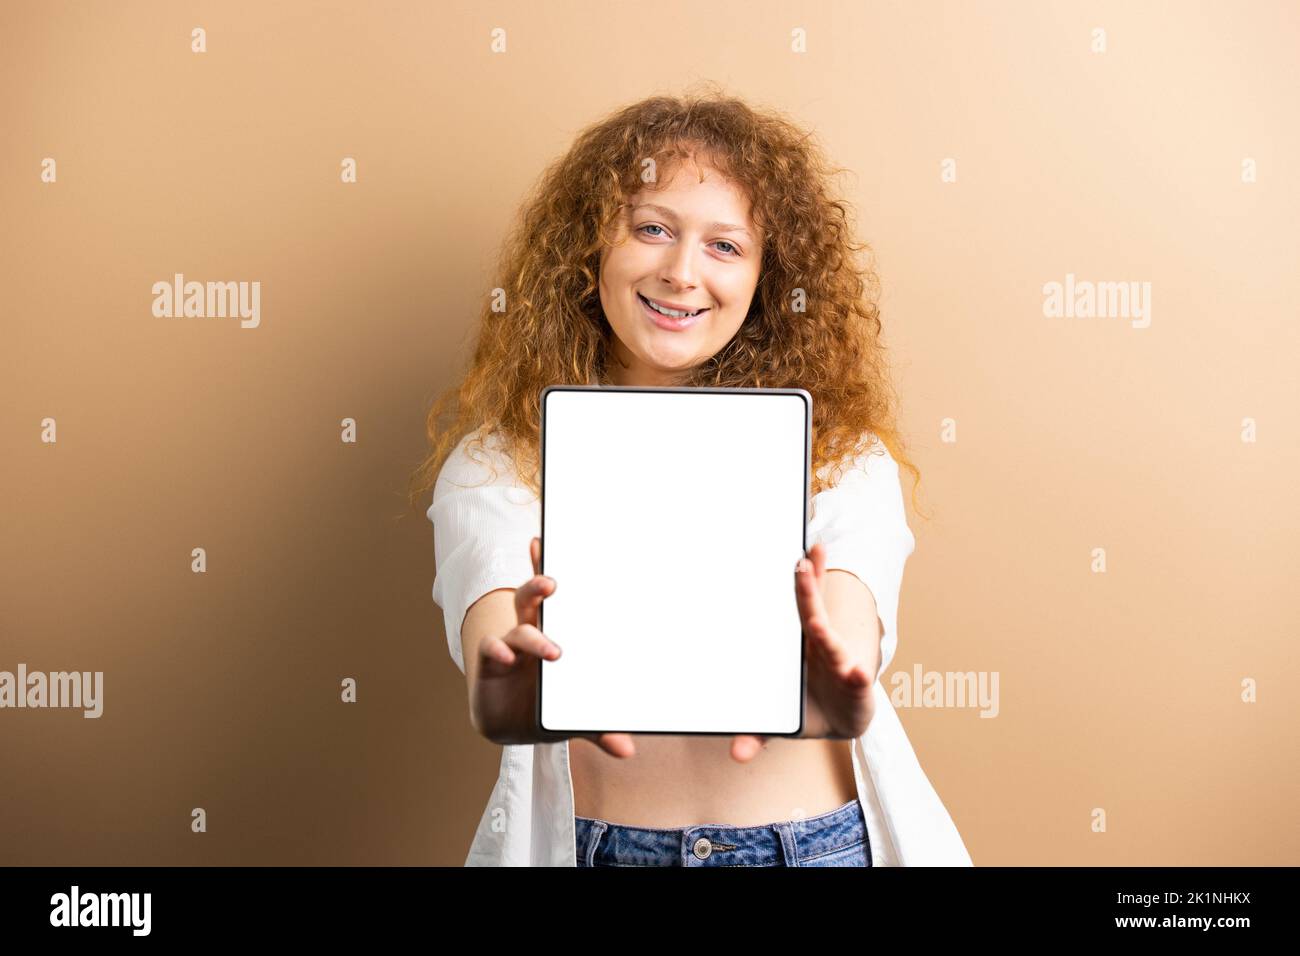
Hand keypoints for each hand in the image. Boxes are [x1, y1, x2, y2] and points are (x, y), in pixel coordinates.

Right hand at [468, 537, 636, 757]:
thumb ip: (599, 728)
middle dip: (539, 585)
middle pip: (532, 599)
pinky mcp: (490, 665)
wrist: (510, 725)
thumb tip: (627, 750)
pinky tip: (509, 657)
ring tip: (553, 651)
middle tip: (552, 583)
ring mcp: (510, 647)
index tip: (555, 547)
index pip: (554, 598)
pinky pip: (493, 651)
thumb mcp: (575, 714)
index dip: (552, 571)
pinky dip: (500, 651)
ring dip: (534, 637)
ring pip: (519, 628)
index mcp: (554, 633)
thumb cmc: (545, 704)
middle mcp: (531, 633)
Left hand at [729, 542, 876, 761]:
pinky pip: (856, 680)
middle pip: (812, 615)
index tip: (792, 558)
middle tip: (802, 564)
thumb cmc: (806, 707)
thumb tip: (735, 755)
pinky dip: (858, 676)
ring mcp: (839, 666)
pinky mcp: (857, 688)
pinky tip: (858, 673)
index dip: (796, 586)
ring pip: (832, 644)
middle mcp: (821, 649)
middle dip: (808, 590)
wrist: (842, 721)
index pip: (797, 610)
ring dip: (827, 632)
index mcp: (801, 646)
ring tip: (816, 620)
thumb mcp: (778, 718)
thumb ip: (757, 733)